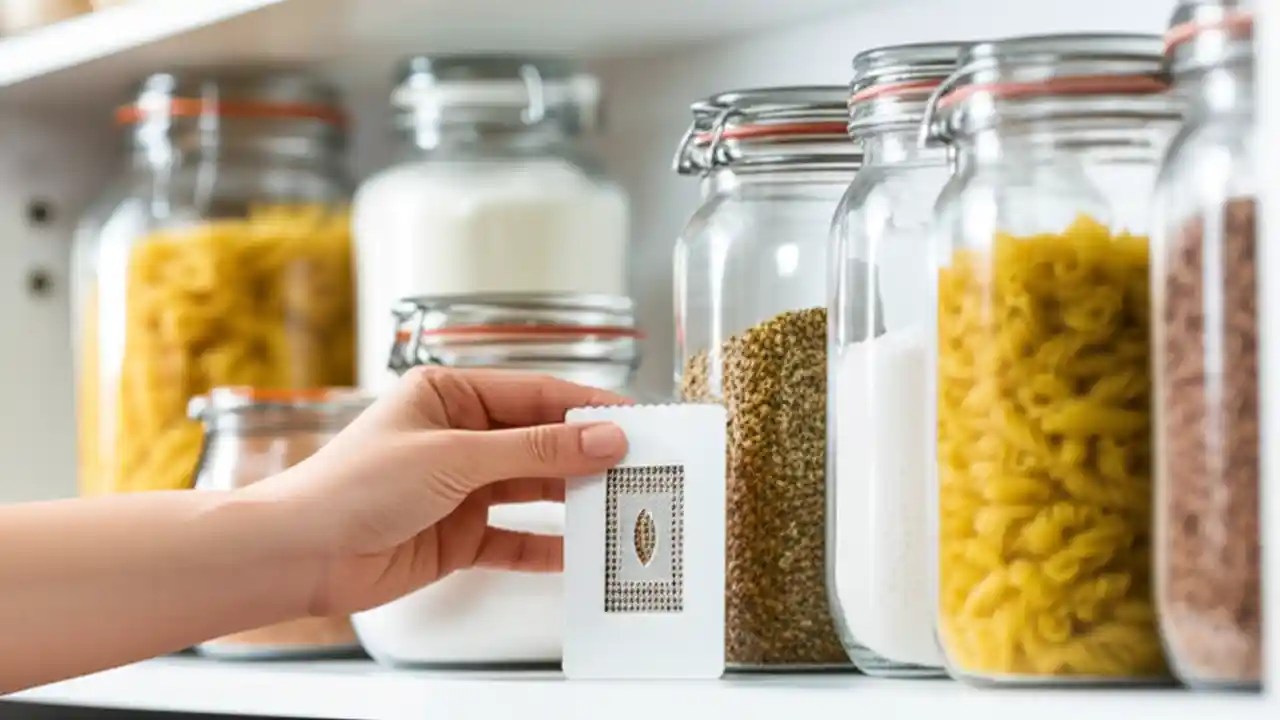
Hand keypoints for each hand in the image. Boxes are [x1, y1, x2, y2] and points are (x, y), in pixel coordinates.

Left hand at [249, 367, 629, 616]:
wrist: (299, 554)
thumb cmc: (355, 485)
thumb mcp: (455, 457)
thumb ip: (535, 450)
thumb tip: (604, 438)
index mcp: (450, 395)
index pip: (535, 394)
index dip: (587, 408)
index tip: (635, 421)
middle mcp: (459, 437)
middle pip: (539, 442)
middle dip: (587, 455)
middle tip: (641, 467)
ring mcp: (460, 488)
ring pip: (532, 489)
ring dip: (572, 499)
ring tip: (620, 506)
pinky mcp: (457, 535)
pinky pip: (513, 538)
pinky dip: (544, 546)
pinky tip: (577, 554)